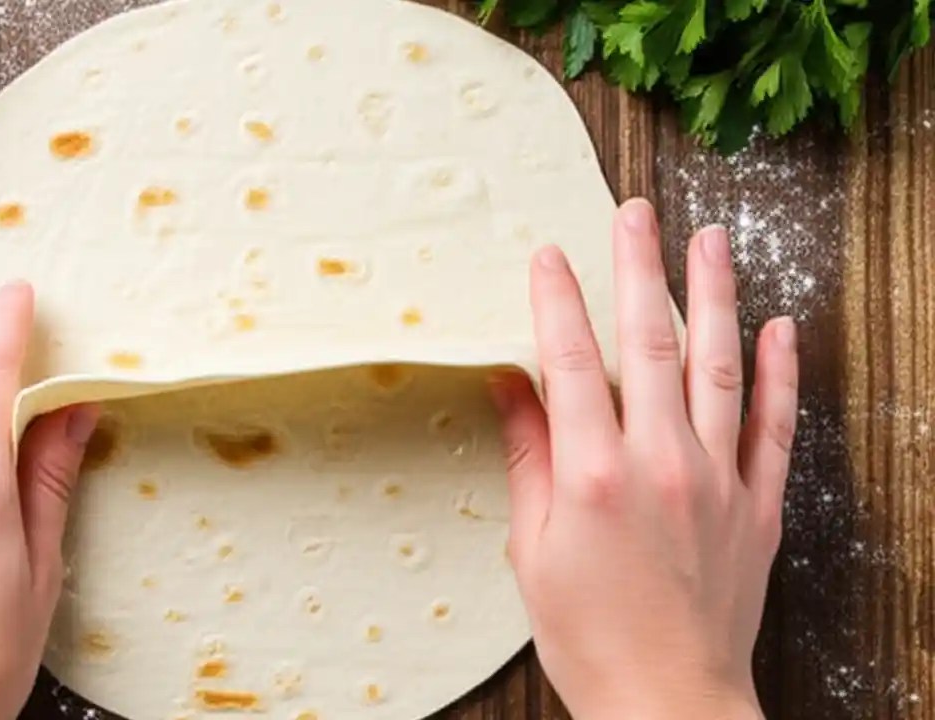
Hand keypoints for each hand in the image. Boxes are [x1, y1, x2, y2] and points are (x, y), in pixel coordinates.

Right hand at [490, 199, 797, 719]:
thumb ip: (527, 457)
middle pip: (650, 343)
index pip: (571, 361)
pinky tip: (780, 326)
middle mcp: (660, 464)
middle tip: (635, 212)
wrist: (666, 703)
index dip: (556, 299)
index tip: (549, 253)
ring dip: (714, 296)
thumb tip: (511, 387)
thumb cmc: (587, 634)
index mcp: (592, 475)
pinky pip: (774, 425)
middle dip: (638, 268)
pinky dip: (779, 372)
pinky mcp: (757, 507)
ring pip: (720, 367)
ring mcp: (718, 481)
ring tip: (709, 240)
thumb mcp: (532, 549)